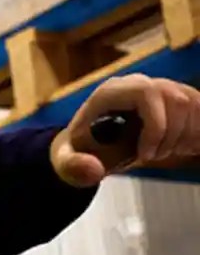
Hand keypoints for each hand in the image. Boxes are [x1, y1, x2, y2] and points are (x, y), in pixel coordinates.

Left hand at [51, 74, 199, 186]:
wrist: (93, 143)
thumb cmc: (81, 149)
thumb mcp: (66, 160)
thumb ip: (73, 166)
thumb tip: (93, 171)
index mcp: (112, 91)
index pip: (146, 93)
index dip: (154, 126)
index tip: (145, 154)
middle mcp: (141, 83)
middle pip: (176, 101)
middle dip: (169, 137)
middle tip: (152, 157)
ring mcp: (163, 88)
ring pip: (192, 106)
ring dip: (183, 138)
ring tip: (161, 152)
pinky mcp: (181, 98)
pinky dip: (194, 134)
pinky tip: (178, 147)